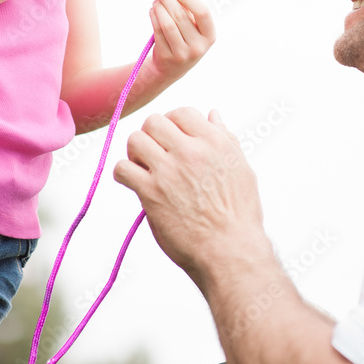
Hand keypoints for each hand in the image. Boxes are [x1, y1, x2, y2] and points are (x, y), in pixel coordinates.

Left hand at [114, 108, 264, 285]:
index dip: (173, 123)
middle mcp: (190, 151)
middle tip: (156, 154)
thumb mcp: (241, 169)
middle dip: (152, 135)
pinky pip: (123, 169)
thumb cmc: (239, 215)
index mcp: (214, 141)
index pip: (182, 112)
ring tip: (144, 167)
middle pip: (154, 122)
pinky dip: (123, 174)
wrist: (230, 251)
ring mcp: (168, 171)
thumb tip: (213, 114)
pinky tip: (135, 183)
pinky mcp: (151, 192)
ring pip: (135, 140)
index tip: (172, 140)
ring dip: (135, 152)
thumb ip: (225, 138)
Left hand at [144, 0, 215, 84]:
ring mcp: (182, 55)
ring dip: (159, 8)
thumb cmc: (184, 39)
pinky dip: (154, 18)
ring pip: (168, 24)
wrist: (171, 68)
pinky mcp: (166, 57)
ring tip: (156, 0)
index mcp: (209, 36)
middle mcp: (198, 47)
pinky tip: (153, 11)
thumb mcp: (192, 25)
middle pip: (181, 16)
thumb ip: (191, 5)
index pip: (203, 13)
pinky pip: (158, 32)